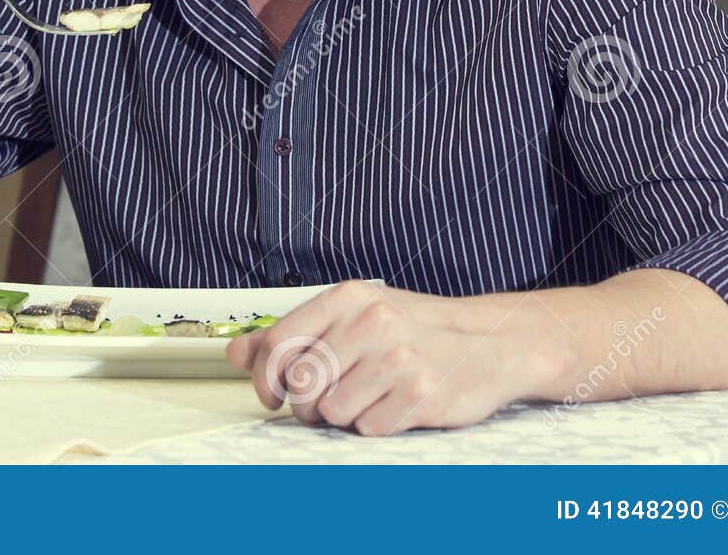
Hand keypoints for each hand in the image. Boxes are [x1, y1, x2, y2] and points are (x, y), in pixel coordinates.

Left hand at [224, 279, 568, 435]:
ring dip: (345, 415)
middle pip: (301, 384)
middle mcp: (372, 322)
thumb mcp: (353, 316)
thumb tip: (235, 353)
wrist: (492, 341)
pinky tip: (395, 406)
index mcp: (348, 298)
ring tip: (370, 397)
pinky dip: (376, 426)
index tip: (271, 394)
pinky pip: (368, 429)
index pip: (278, 342)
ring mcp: (398, 358)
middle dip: (306, 404)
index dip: (264, 377)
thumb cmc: (414, 329)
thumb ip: (293, 333)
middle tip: (327, 400)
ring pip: (332, 411)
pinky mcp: (421, 394)